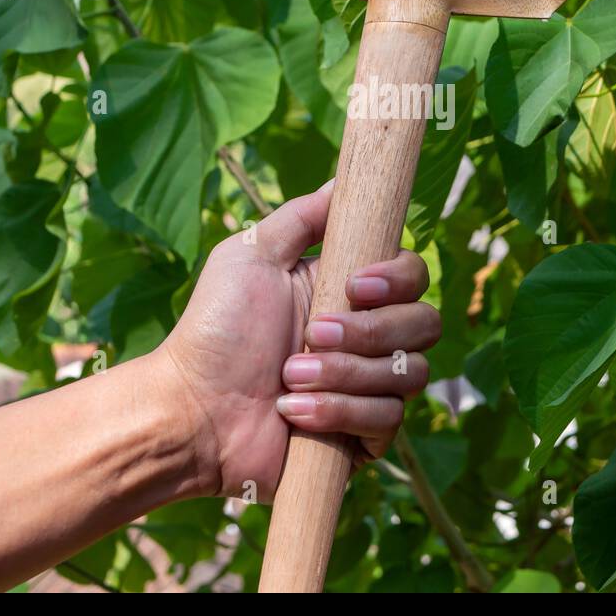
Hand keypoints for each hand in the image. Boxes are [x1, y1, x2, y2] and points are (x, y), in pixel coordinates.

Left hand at [153, 180, 440, 499]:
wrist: (190, 408)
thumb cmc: (215, 329)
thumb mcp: (252, 255)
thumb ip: (304, 217)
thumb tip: (345, 179)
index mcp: (350, 293)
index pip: (414, 275)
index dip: (397, 279)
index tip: (353, 285)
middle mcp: (368, 339)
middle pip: (426, 324)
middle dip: (369, 332)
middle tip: (313, 334)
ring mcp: (369, 388)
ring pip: (410, 374)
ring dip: (346, 374)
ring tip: (289, 377)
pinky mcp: (362, 437)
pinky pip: (388, 420)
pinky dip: (339, 412)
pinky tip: (295, 412)